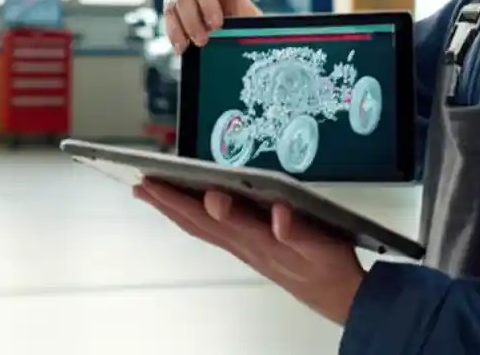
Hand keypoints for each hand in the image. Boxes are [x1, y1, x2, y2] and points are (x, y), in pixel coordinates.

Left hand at [134, 180, 364, 324]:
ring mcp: (245, 249)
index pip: (217, 217)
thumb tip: (278, 217)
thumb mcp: (322, 245)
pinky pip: (211, 234)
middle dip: (167, 203)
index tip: (165, 183)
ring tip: (150, 193)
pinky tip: (186, 212)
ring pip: (201, 228)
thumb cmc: (330, 267)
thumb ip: (300, 230)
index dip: (189, 200)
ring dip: (173, 211)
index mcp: (260, 240)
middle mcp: (246, 245)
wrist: (339, 296)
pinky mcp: (250, 250)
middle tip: (140, 186)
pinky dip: (191, 219)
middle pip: (198, 222)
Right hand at [163, 0, 261, 53]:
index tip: (216, 25)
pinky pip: (168, 20)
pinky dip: (173, 35)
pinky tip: (181, 50)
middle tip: (202, 41)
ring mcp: (186, 1)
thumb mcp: (250, 23)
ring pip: (172, 5)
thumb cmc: (249, 28)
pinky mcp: (176, 16)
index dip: (208, 3)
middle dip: (192, 19)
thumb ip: (243, 22)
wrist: (241, 39)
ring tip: (188, 47)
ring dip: (179, 27)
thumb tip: (237, 28)